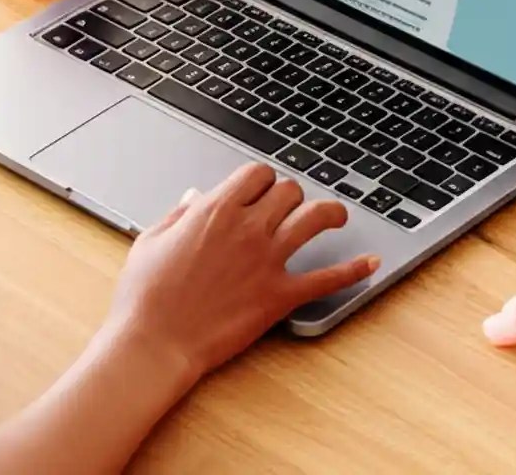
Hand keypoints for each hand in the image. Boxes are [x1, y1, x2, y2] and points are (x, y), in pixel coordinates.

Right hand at [106, 163, 379, 381]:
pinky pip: (328, 278)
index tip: (262, 190)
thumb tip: (194, 197)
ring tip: (338, 217)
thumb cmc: (145, 294)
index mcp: (215, 209)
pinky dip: (354, 270)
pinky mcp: (280, 295)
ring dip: (331, 213)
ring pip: (316, 218)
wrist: (155, 341)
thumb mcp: (151, 240)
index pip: (257, 173)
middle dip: (291, 196)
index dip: (263, 179)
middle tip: (290, 208)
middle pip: (289, 191)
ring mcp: (268, 260)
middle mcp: (248, 227)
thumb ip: (179, 214)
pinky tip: (370, 264)